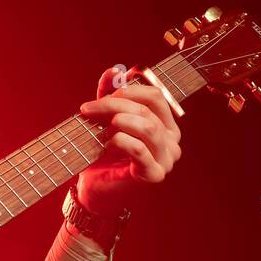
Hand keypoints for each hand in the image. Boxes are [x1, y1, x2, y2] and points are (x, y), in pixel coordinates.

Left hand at [75, 67, 181, 216]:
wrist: (96, 189)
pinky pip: (138, 148)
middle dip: (113, 104)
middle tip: (88, 110)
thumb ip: (110, 94)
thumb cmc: (104, 155)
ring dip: (117, 123)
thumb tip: (113, 70)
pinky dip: (118, 141)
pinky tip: (106, 144)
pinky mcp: (154, 175)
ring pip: (146, 126)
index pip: (155, 95)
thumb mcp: (105, 119)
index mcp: (166, 125)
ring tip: (100, 130)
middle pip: (147, 110)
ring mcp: (167, 159)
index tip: (100, 96)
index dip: (127, 90)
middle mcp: (172, 141)